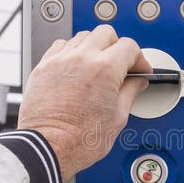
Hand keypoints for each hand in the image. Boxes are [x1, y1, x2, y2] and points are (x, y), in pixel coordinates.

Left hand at [18, 26, 150, 180]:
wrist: (47, 148)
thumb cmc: (79, 140)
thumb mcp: (117, 118)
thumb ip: (129, 93)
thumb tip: (136, 83)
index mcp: (106, 69)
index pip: (130, 47)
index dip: (139, 59)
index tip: (139, 70)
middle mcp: (82, 58)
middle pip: (106, 34)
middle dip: (118, 47)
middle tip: (121, 65)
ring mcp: (61, 60)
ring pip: (83, 36)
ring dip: (95, 47)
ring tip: (98, 66)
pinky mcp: (44, 67)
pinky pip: (61, 46)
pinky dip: (72, 51)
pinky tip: (76, 66)